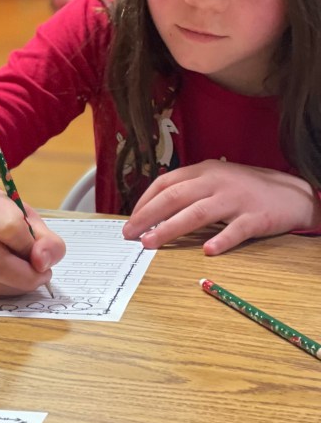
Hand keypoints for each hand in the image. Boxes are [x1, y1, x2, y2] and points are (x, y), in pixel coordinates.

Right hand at [0, 183, 64, 296]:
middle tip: (41, 276)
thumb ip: (47, 242)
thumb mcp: (31, 220)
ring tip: (26, 276)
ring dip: (17, 288)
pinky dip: (4, 292)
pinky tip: (9, 281)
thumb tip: (42, 264)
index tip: (41, 257)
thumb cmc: (6, 218)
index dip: (31, 249)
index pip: (11, 229)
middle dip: (26, 278)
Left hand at [122, 160, 320, 254]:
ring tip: (152, 243)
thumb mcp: (216, 179)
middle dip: (148, 216)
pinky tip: (207, 251)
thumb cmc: (247, 188)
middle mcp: (216, 181)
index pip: (165, 183)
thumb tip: (157, 209)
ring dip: (170, 228)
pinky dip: (221, 240)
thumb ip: (190, 189)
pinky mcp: (255, 217)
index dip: (145, 201)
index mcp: (203, 171)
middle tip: (131, 234)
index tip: (131, 220)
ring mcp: (235, 199)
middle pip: (175, 197)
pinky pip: (235, 230)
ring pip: (197, 213)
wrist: (291, 193)